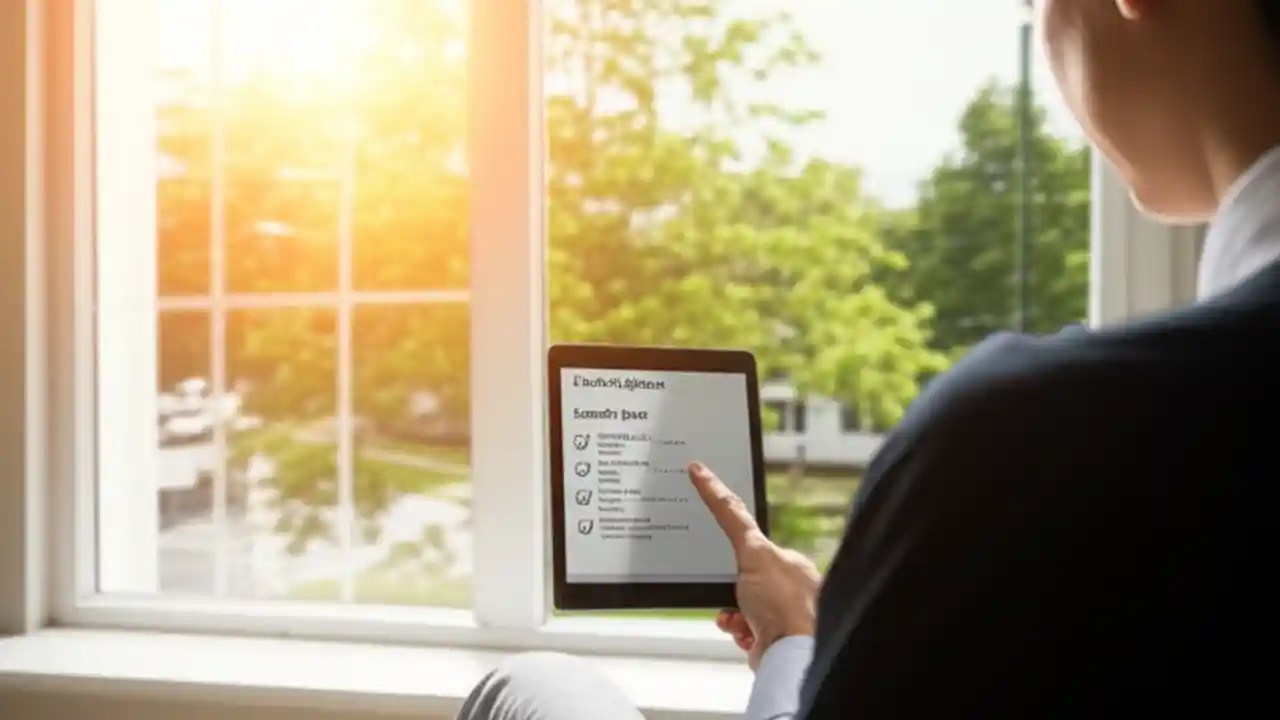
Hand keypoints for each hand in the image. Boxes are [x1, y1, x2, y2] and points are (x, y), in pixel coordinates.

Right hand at [689, 461, 820, 669]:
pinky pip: (744, 629)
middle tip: (729, 591)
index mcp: (792, 564)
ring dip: (732, 612)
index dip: (737, 541)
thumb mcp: (753, 549)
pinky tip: (743, 632)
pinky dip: (737, 630)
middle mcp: (791, 589)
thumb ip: (731, 515)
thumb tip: (706, 475)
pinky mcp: (772, 639)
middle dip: (731, 586)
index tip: (724, 546)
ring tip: (736, 617)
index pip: (758, 543)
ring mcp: (782, 616)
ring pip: (742, 607)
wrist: (790, 654)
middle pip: (746, 579)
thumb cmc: (783, 603)